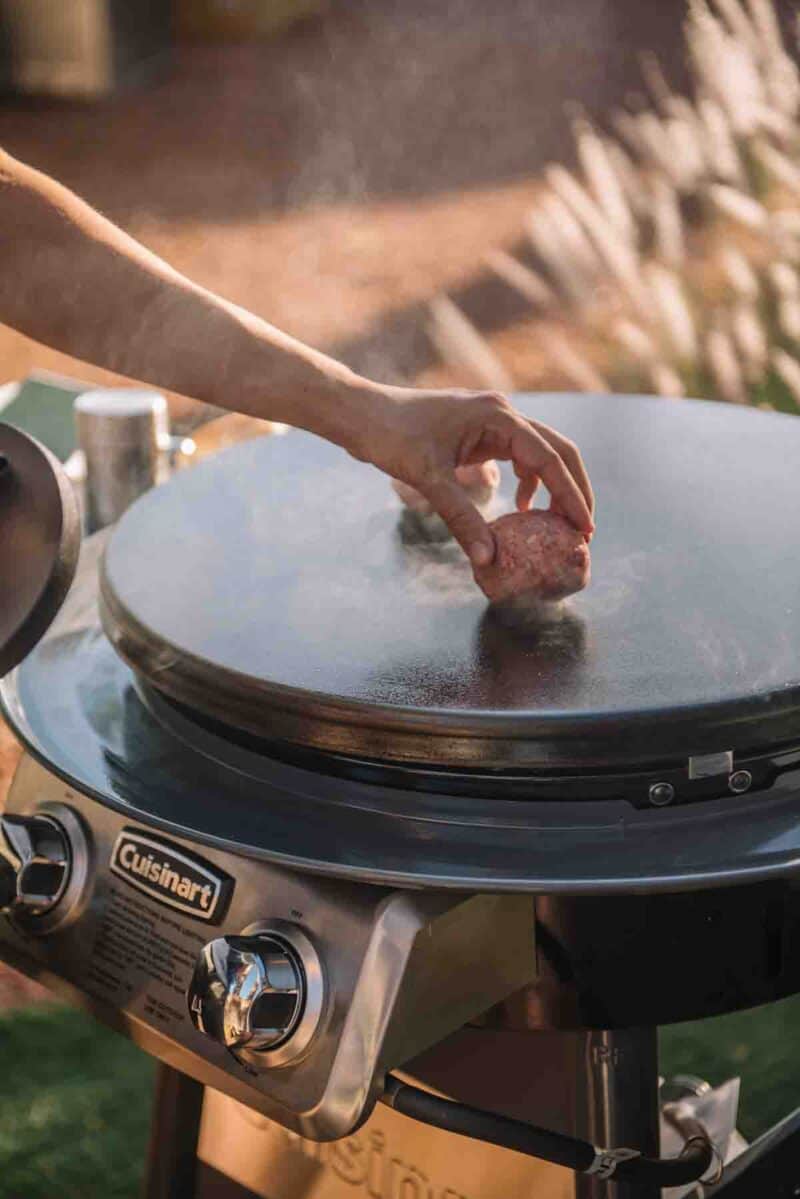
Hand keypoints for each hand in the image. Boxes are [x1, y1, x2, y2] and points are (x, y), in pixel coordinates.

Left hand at [360, 387, 594, 568]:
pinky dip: (527, 482)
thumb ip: (462, 519)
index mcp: (498, 416)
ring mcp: (492, 421)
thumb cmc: (391, 436)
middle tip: (583, 529)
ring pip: (540, 454)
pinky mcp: (480, 432)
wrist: (362, 414)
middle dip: (573, 489)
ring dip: (552, 487)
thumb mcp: (429, 479)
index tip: (584, 527)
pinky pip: (518, 457)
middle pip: (557, 450)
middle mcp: (502, 413)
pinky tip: (520, 509)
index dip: (571, 495)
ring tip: (556, 524)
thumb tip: (488, 559)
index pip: (550, 458)